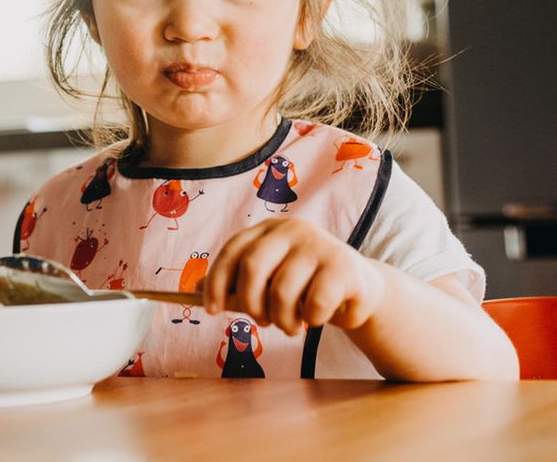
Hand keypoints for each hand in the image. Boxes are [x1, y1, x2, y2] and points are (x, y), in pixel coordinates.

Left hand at [202, 218, 385, 333]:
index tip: (212, 311)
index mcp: (268, 230)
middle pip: (253, 268)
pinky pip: (314, 304)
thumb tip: (195, 292)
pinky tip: (318, 318)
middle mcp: (292, 229)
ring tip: (292, 326)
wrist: (361, 288)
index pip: (232, 251)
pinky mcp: (344, 266)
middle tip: (263, 322)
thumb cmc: (306, 286)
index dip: (217, 282)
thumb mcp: (271, 281)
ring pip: (282, 292)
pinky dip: (312, 320)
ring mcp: (319, 244)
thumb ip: (239, 285)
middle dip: (251, 304)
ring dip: (283, 321)